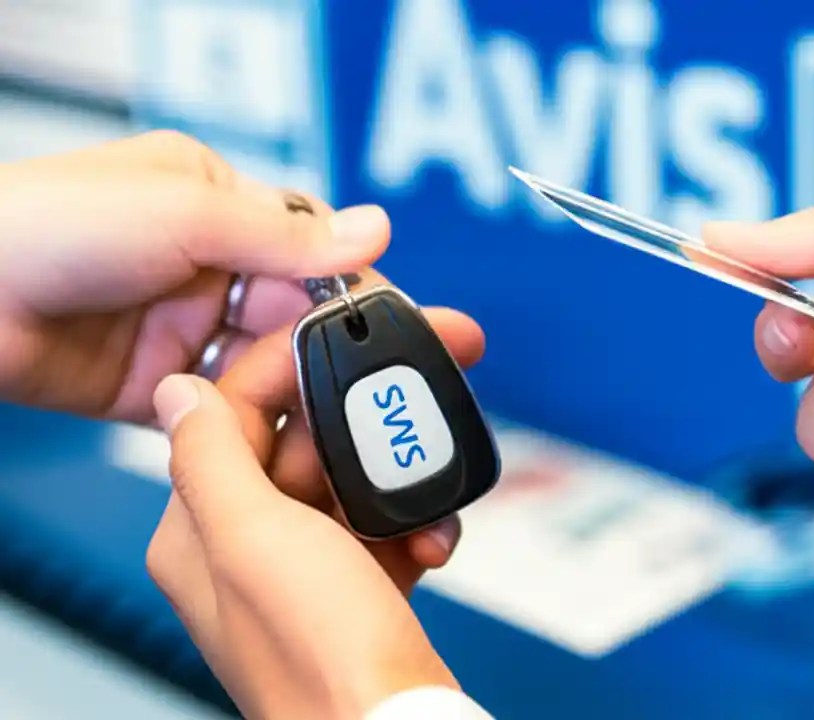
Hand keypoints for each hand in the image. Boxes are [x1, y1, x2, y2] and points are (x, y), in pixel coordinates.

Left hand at [0, 130, 388, 421]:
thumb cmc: (46, 224)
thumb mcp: (189, 216)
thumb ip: (287, 237)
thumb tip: (375, 228)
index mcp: (215, 203)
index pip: (308, 249)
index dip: (351, 288)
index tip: (393, 323)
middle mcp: (203, 264)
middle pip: (294, 314)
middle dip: (330, 347)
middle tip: (375, 384)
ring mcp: (179, 327)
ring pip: (264, 366)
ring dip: (293, 389)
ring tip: (332, 417)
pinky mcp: (155, 387)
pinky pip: (221, 408)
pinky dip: (249, 423)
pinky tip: (279, 437)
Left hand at [145, 306, 484, 719]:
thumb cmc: (322, 653)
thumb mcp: (256, 537)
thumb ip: (211, 456)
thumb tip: (177, 389)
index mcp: (202, 532)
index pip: (231, 414)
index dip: (287, 364)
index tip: (343, 331)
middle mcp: (246, 549)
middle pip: (299, 444)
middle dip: (360, 418)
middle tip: (413, 388)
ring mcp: (305, 572)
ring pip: (350, 483)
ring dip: (397, 473)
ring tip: (429, 471)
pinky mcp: (357, 591)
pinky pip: (386, 529)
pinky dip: (416, 523)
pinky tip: (435, 533)